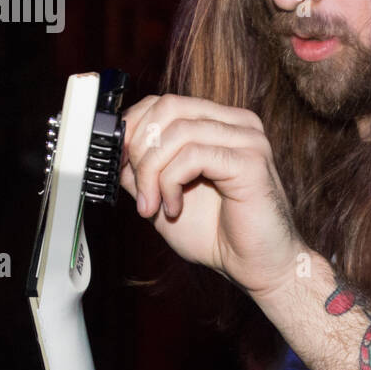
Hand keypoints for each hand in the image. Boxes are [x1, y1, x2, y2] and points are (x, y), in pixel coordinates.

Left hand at [118, 94, 306, 300]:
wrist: (255, 267)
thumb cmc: (218, 235)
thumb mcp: (164, 196)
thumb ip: (143, 170)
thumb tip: (115, 150)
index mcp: (219, 125)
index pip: (166, 102)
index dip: (134, 127)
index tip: (119, 162)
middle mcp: (237, 124)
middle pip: (170, 106)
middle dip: (140, 147)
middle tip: (136, 186)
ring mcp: (247, 139)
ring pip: (178, 131)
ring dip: (151, 171)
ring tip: (152, 204)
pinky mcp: (250, 161)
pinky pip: (193, 155)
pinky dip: (171, 183)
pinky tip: (174, 208)